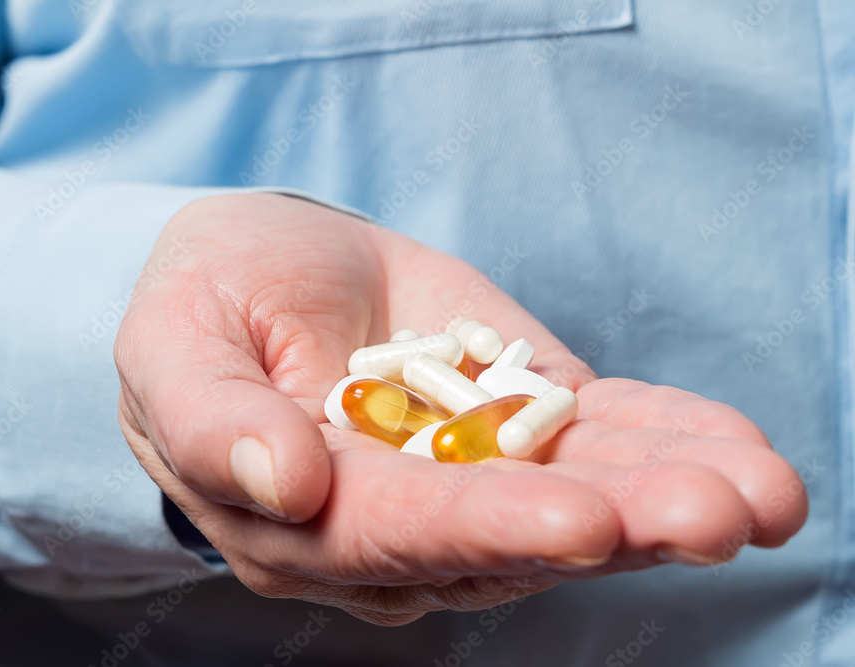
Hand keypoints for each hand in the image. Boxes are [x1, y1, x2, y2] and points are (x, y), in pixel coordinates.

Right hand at [114, 193, 806, 624]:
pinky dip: (669, 442)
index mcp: (306, 518)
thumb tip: (279, 486)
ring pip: (576, 495)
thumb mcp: (173, 339)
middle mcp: (400, 519)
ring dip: (670, 495)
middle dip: (617, 529)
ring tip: (762, 492)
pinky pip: (599, 440)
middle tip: (718, 515)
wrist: (265, 273)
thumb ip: (206, 417)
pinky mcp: (520, 423)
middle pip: (512, 533)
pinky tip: (739, 452)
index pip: (399, 532)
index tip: (579, 521)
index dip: (486, 527)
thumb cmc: (205, 303)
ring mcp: (470, 473)